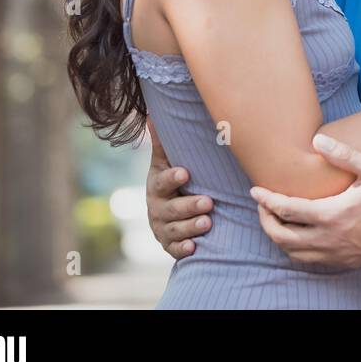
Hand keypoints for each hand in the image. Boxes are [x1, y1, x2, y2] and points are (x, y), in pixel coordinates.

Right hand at [145, 117, 212, 258]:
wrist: (168, 212)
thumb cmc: (172, 180)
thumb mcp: (165, 162)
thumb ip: (163, 143)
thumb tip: (152, 113)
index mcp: (157, 185)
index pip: (163, 182)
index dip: (172, 178)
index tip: (185, 173)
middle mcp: (157, 208)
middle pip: (171, 209)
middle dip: (189, 206)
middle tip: (208, 202)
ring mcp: (162, 227)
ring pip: (175, 229)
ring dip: (190, 227)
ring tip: (208, 222)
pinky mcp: (169, 244)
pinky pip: (174, 249)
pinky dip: (183, 248)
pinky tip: (193, 247)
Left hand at [251, 133, 360, 268]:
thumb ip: (344, 155)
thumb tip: (317, 141)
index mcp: (333, 214)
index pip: (287, 210)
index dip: (266, 199)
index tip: (256, 190)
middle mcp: (330, 238)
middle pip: (282, 236)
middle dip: (265, 220)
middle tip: (262, 205)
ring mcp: (336, 253)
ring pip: (293, 252)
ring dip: (278, 237)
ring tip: (276, 219)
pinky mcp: (344, 261)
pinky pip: (310, 260)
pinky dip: (296, 249)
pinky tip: (299, 235)